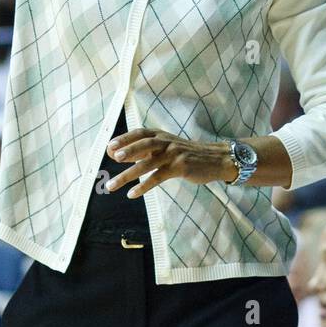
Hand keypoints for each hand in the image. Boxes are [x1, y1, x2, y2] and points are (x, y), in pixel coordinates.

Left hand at [105, 128, 236, 196]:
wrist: (216, 159)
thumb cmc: (187, 154)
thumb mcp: (167, 147)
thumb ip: (145, 149)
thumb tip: (119, 154)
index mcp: (161, 135)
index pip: (140, 133)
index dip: (124, 139)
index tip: (109, 147)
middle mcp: (166, 142)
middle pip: (144, 143)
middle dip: (128, 150)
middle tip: (113, 157)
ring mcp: (173, 154)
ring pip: (147, 163)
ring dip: (128, 174)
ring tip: (113, 184)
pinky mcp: (180, 167)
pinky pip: (158, 177)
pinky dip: (144, 186)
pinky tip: (132, 194)